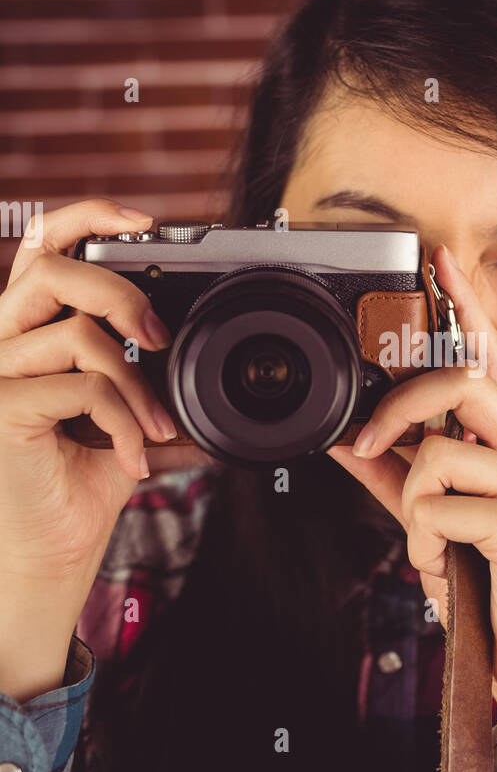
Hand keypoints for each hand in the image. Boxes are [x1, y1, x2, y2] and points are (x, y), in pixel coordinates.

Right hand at [0, 198, 179, 698]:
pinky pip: (78, 389)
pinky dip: (123, 422)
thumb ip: (144, 376)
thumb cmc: (80, 486)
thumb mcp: (123, 416)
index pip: (39, 244)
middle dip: (120, 292)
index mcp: (24, 330)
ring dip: (136, 384)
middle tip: (157, 339)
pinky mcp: (0, 411)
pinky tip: (133, 458)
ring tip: (156, 428)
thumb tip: (202, 358)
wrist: (49, 556)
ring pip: (76, 334)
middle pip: (51, 267)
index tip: (145, 223)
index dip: (88, 215)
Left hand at [327, 244, 496, 771]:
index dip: (464, 307)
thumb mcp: (430, 522)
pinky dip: (427, 545)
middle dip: (402, 405)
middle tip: (367, 443)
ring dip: (415, 508)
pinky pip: (442, 507)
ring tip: (436, 548)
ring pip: (441, 452)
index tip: (437, 261)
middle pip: (463, 382)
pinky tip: (450, 571)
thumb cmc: (486, 587)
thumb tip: (342, 438)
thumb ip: (394, 475)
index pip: (490, 360)